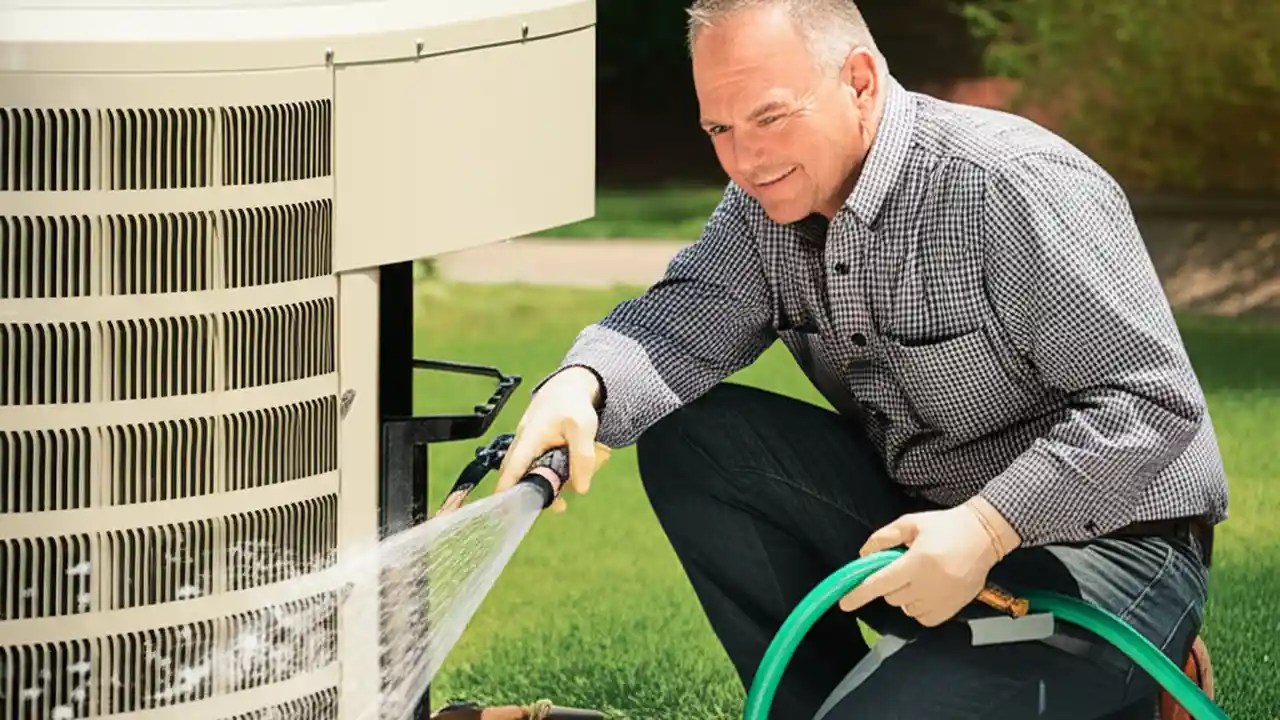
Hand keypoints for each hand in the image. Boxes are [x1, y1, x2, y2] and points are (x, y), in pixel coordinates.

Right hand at [494, 367, 611, 511]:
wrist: (569, 388)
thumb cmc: (572, 405)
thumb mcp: (583, 428)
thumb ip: (582, 458)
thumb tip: (580, 488)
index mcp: (529, 438)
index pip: (512, 469)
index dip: (506, 490)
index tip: (504, 511)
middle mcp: (523, 445)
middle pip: (519, 477)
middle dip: (535, 494)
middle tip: (557, 505)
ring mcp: (528, 448)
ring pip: (531, 475)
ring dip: (548, 485)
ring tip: (567, 492)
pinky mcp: (536, 451)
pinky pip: (539, 469)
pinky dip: (552, 476)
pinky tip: (569, 476)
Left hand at [838, 497, 1020, 626]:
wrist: (985, 535)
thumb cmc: (945, 526)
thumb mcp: (911, 523)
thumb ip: (884, 538)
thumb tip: (863, 555)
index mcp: (917, 562)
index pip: (880, 583)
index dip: (859, 594)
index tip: (844, 603)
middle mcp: (929, 585)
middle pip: (892, 597)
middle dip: (890, 583)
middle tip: (904, 566)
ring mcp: (943, 600)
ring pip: (906, 608)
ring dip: (905, 596)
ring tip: (921, 576)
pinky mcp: (953, 609)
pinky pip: (924, 618)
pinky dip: (919, 607)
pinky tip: (929, 590)